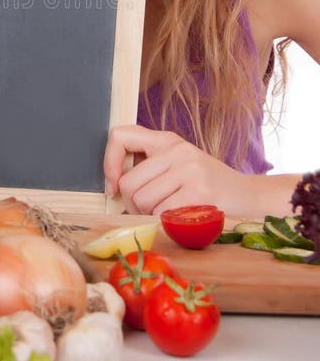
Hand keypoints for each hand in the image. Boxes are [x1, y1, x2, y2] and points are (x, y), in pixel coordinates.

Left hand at [103, 124, 251, 216]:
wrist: (251, 196)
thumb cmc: (208, 185)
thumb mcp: (179, 164)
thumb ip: (150, 167)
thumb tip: (113, 185)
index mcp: (168, 140)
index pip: (120, 136)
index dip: (109, 162)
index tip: (114, 184)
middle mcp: (178, 150)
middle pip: (129, 183)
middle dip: (132, 205)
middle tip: (148, 210)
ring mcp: (190, 170)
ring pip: (142, 202)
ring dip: (150, 216)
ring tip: (168, 213)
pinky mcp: (199, 193)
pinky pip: (162, 215)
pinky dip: (166, 224)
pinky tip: (182, 220)